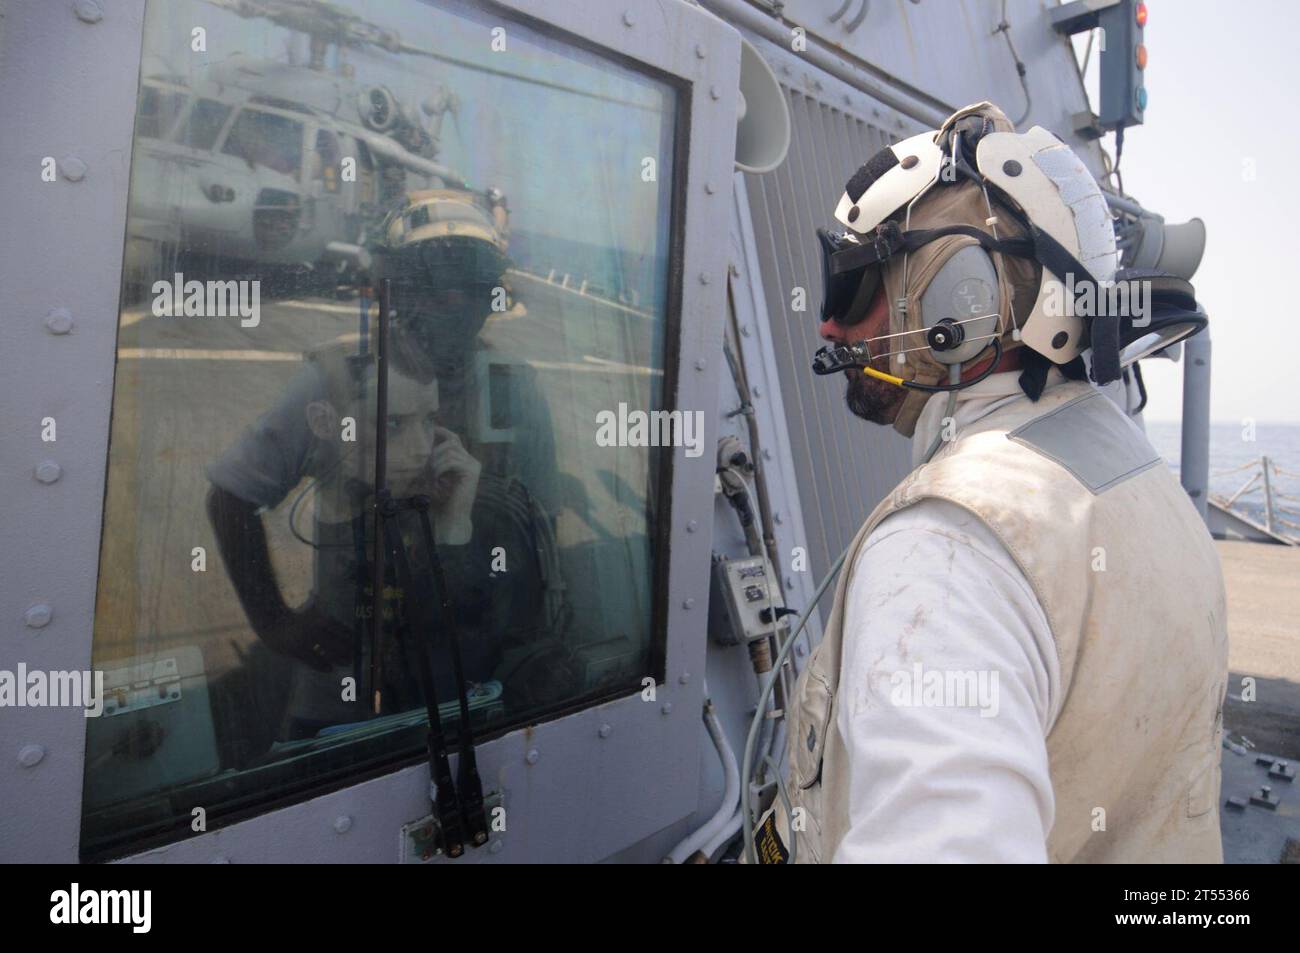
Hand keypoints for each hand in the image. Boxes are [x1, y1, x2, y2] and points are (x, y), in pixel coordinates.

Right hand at [264, 601, 354, 672]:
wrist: (271, 619)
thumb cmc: (296, 619)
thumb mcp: (312, 615)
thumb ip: (326, 623)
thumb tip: (346, 635)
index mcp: (320, 618)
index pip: (341, 629)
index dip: (351, 638)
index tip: (357, 645)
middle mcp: (315, 628)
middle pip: (337, 642)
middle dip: (347, 650)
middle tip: (353, 656)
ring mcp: (305, 639)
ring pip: (327, 651)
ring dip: (339, 658)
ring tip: (346, 663)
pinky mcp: (296, 650)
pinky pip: (313, 660)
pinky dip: (323, 665)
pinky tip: (329, 669)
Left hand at [429, 426, 479, 543]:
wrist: (452, 517)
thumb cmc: (443, 499)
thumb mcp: (438, 475)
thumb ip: (437, 461)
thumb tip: (428, 443)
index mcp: (466, 461)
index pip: (455, 440)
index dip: (444, 432)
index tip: (432, 429)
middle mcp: (472, 461)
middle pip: (451, 443)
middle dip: (435, 452)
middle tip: (427, 468)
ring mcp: (473, 466)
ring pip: (450, 451)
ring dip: (436, 463)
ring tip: (431, 476)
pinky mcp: (471, 472)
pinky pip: (452, 461)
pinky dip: (440, 469)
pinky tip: (437, 479)